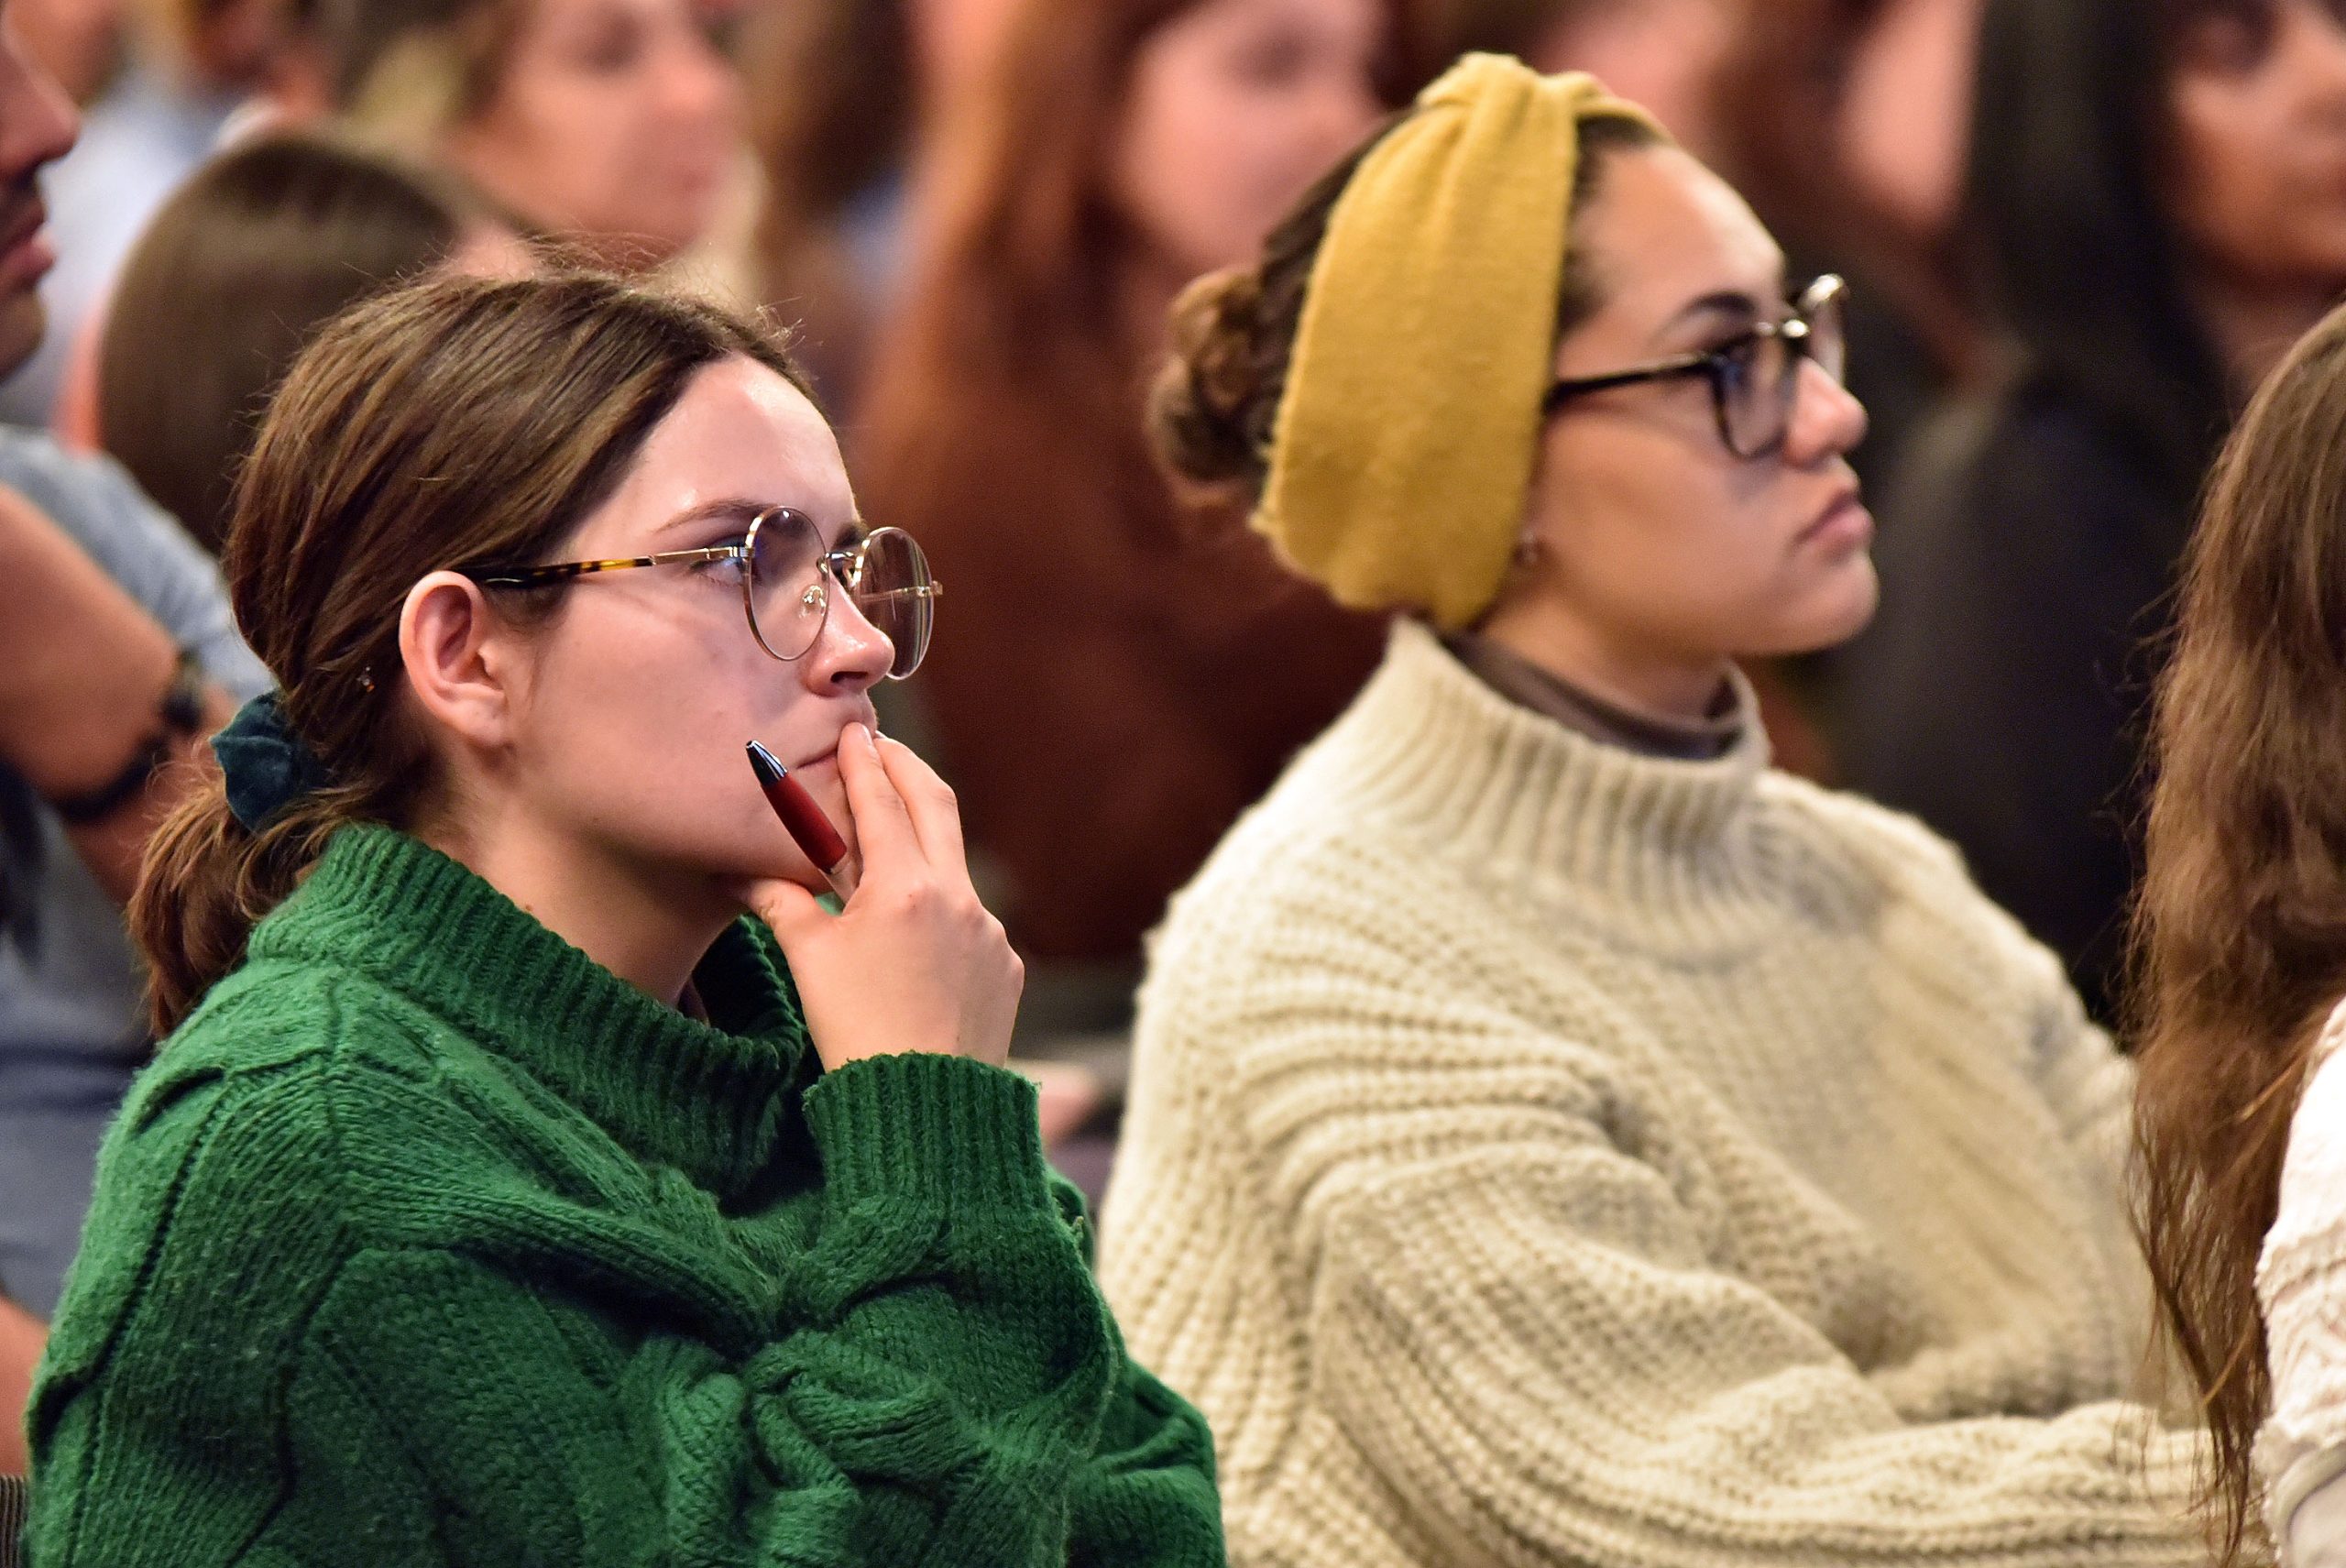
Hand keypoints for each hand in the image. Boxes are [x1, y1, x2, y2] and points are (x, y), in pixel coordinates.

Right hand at [750, 725, 1021, 1069]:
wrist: (928, 1108)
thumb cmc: (857, 1033)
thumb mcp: (809, 962)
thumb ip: (780, 904)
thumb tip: (737, 874)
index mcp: (906, 886)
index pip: (882, 801)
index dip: (865, 761)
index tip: (857, 732)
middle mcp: (958, 897)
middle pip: (936, 806)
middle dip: (907, 770)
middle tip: (885, 746)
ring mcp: (989, 931)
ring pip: (954, 866)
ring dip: (922, 844)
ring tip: (889, 840)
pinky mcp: (1006, 965)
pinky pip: (971, 919)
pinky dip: (941, 907)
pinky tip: (915, 927)